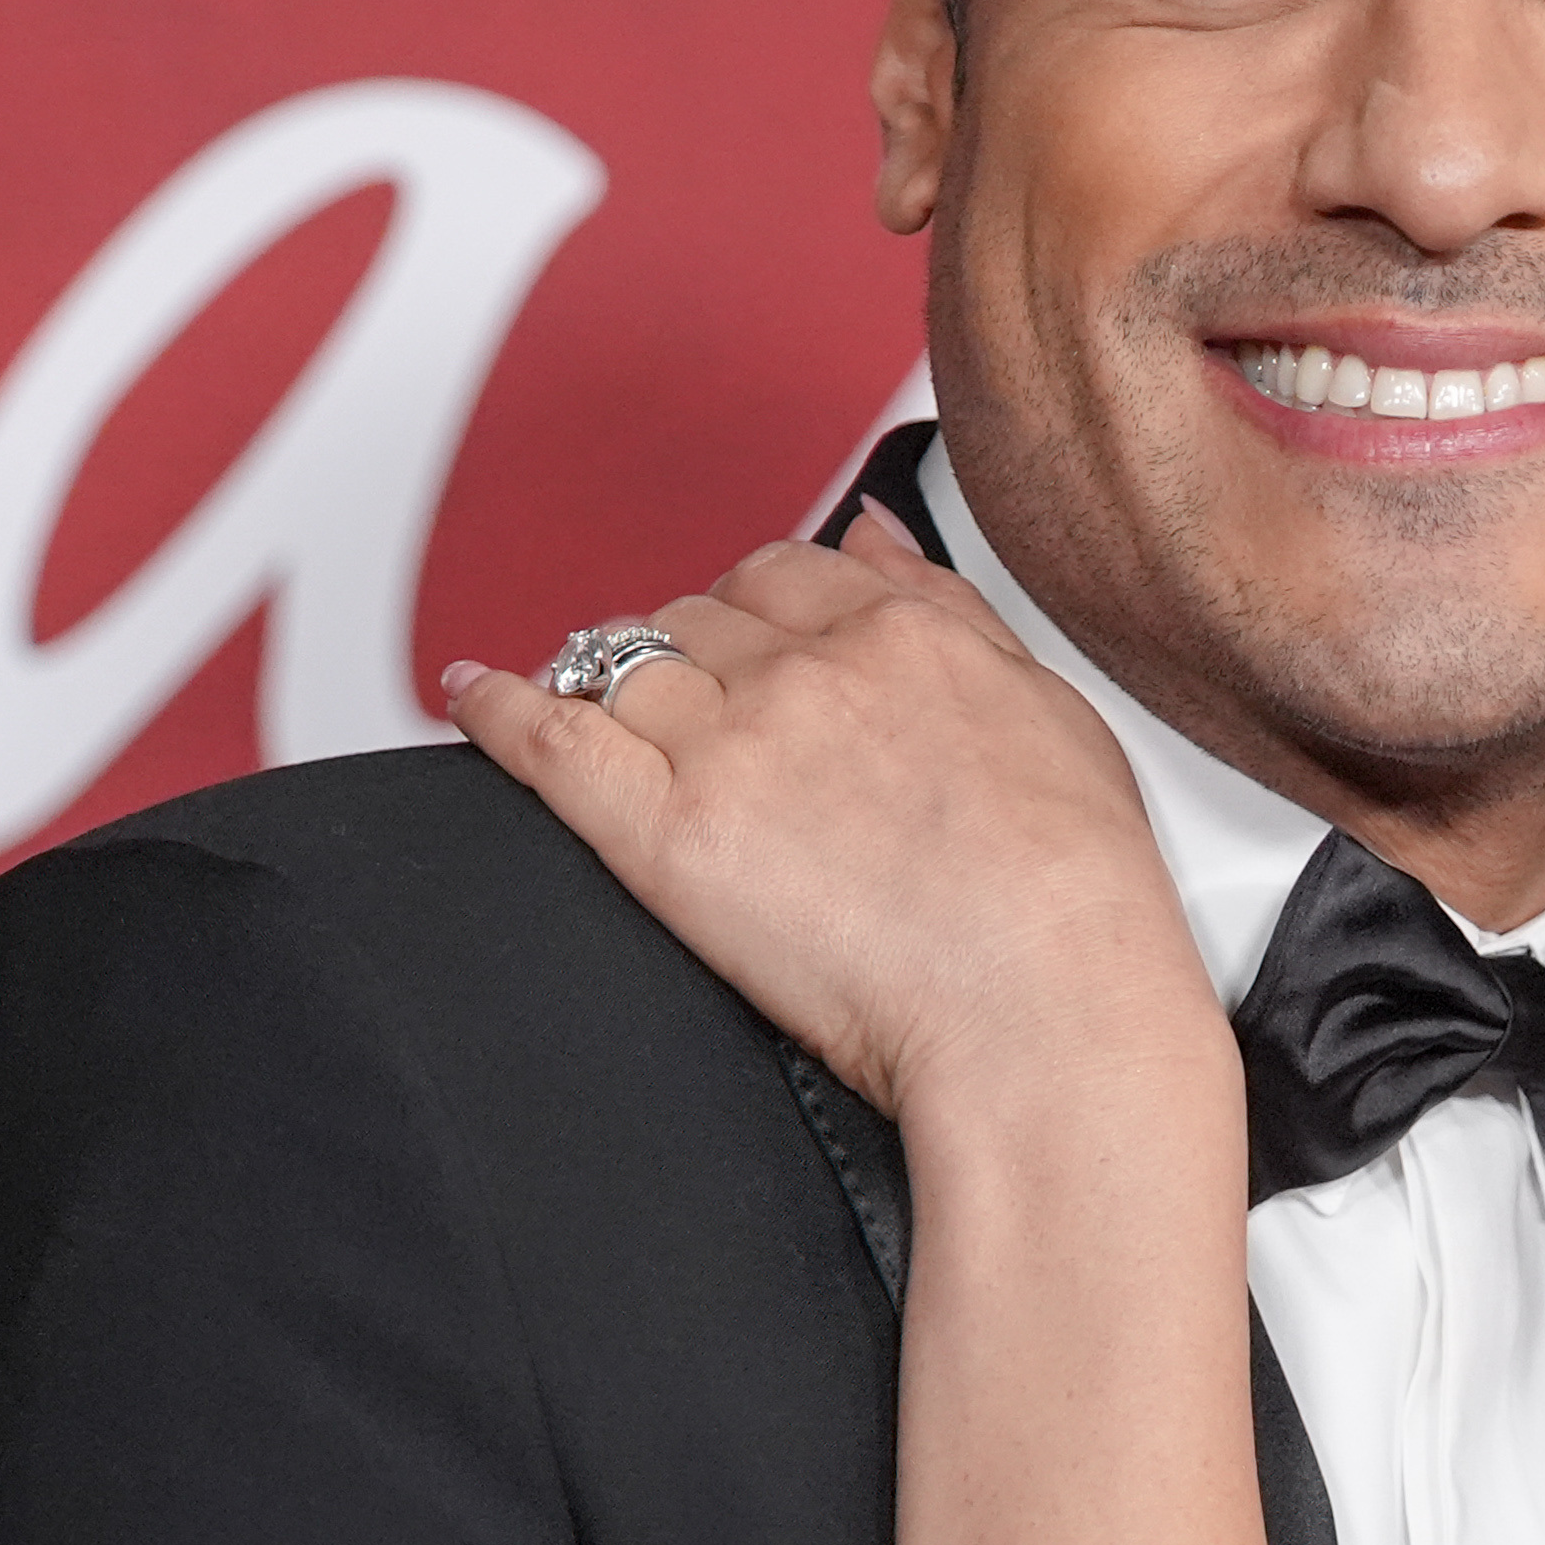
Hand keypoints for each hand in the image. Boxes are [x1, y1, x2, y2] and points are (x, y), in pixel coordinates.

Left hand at [448, 516, 1227, 1125]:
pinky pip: (551, 739)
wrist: (1043, 1008)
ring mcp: (732, 746)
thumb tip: (881, 536)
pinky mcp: (667, 833)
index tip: (744, 638)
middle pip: (699, 615)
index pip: (787, 573)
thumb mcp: (1050, 711)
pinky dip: (496, 709)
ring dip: (600, 676)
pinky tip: (472, 696)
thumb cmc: (1071, 895)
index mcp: (901, 634)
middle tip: (689, 705)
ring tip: (586, 704)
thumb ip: (953, 610)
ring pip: (623, 663)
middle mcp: (808, 672)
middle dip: (686, 649)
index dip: (754, 607)